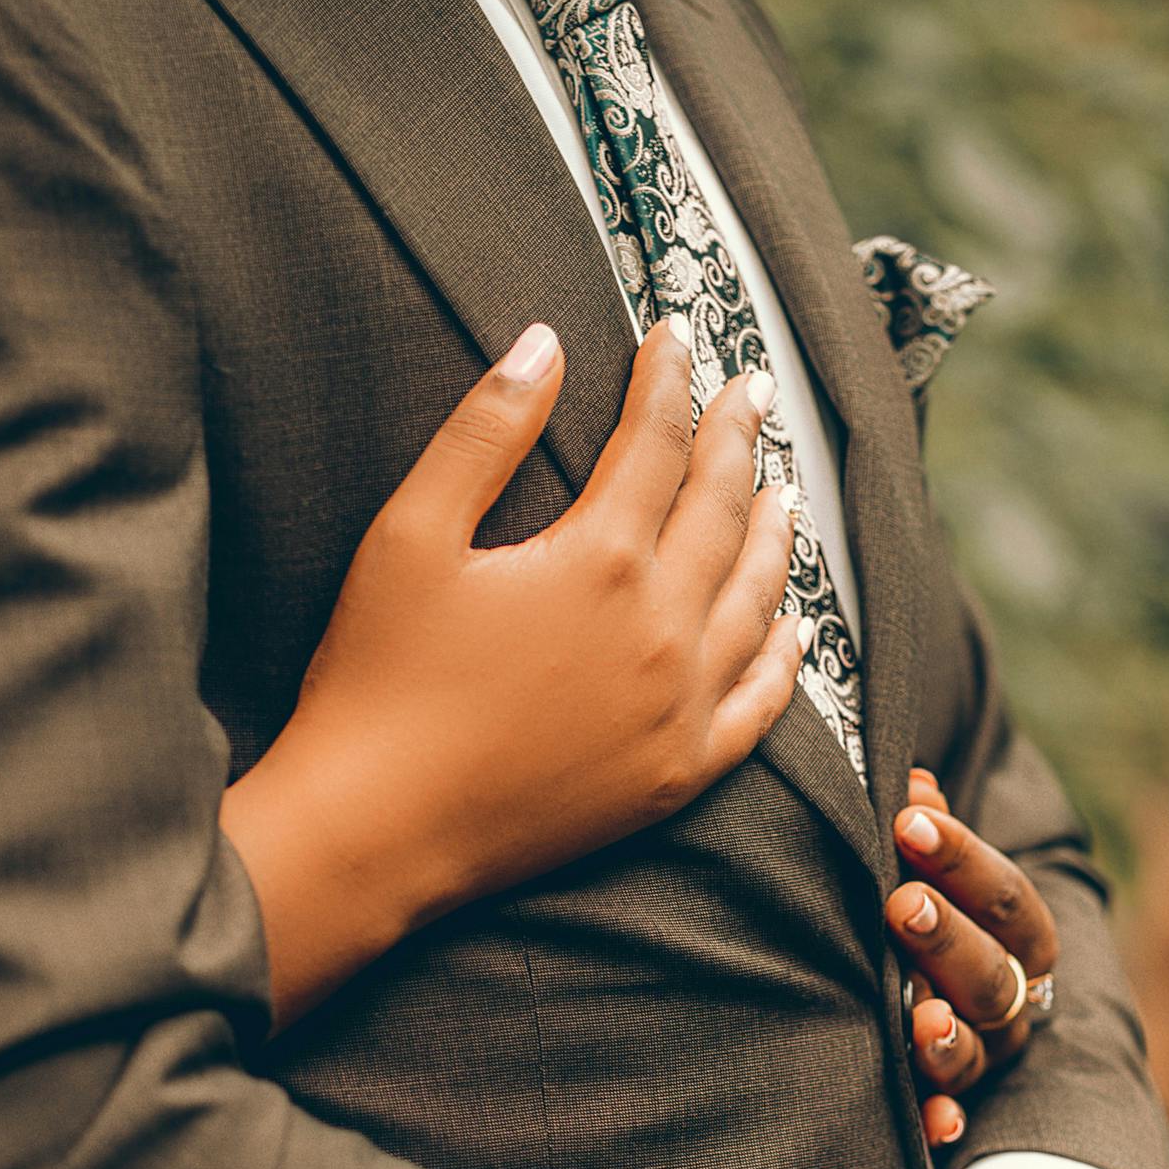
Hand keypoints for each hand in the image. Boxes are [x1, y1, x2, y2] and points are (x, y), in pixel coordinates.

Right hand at [223, 317, 803, 1024]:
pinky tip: (792, 628)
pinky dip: (783, 658)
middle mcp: (660, 629)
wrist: (377, 829)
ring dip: (772, 536)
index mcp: (598, 558)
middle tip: (749, 392)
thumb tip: (544, 343)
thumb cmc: (376, 680)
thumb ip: (484, 433)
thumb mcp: (410, 536)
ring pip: (756, 601)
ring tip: (781, 491)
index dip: (666, 381)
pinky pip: (757, 706)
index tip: (672, 338)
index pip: (655, 443)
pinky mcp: (676, 775)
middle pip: (719, 511)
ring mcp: (678, 708)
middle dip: (735, 440)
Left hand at [892, 769, 1057, 1150]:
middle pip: (993, 974)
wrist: (927, 986)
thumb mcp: (930, 870)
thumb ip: (927, 831)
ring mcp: (983, 1055)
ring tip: (919, 1016)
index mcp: (1019, 939)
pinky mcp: (948, 1102)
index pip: (1008, 898)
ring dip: (948, 1034)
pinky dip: (941, 1121)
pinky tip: (934, 1122)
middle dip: (948, 937)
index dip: (962, 859)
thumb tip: (912, 784)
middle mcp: (1011, 1000)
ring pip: (977, 1049)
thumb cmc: (925, 911)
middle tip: (899, 904)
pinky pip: (949, 1119)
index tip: (909, 820)